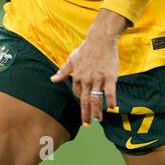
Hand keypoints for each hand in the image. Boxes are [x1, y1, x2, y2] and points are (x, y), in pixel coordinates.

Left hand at [50, 9, 128, 125]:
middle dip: (85, 114)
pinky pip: (110, 92)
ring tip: (98, 120)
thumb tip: (52, 79)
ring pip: (96, 98)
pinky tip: (112, 108)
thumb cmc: (86, 49)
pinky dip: (111, 101)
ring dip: (97, 111)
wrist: (100, 39)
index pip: (77, 93)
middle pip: (85, 100)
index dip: (81, 99)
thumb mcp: (72, 59)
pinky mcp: (110, 77)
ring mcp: (98, 79)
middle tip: (86, 125)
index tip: (85, 105)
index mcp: (77, 77)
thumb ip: (63, 71)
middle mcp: (86, 80)